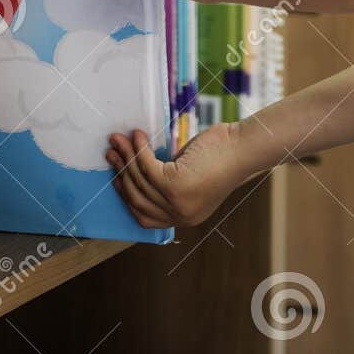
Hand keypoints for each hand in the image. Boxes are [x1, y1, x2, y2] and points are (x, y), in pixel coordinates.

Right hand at [105, 124, 253, 228]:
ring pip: (140, 180)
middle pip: (138, 197)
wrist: (243, 148)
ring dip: (126, 157)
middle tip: (111, 153)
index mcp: (185, 218)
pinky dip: (138, 150)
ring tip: (118, 139)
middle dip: (121, 173)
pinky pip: (147, 168)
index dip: (127, 195)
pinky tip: (136, 135)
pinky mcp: (177, 187)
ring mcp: (178, 203)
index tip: (116, 176)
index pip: (144, 215)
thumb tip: (130, 167)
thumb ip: (164, 179)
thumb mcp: (188, 173)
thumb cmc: (219, 156)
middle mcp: (181, 216)